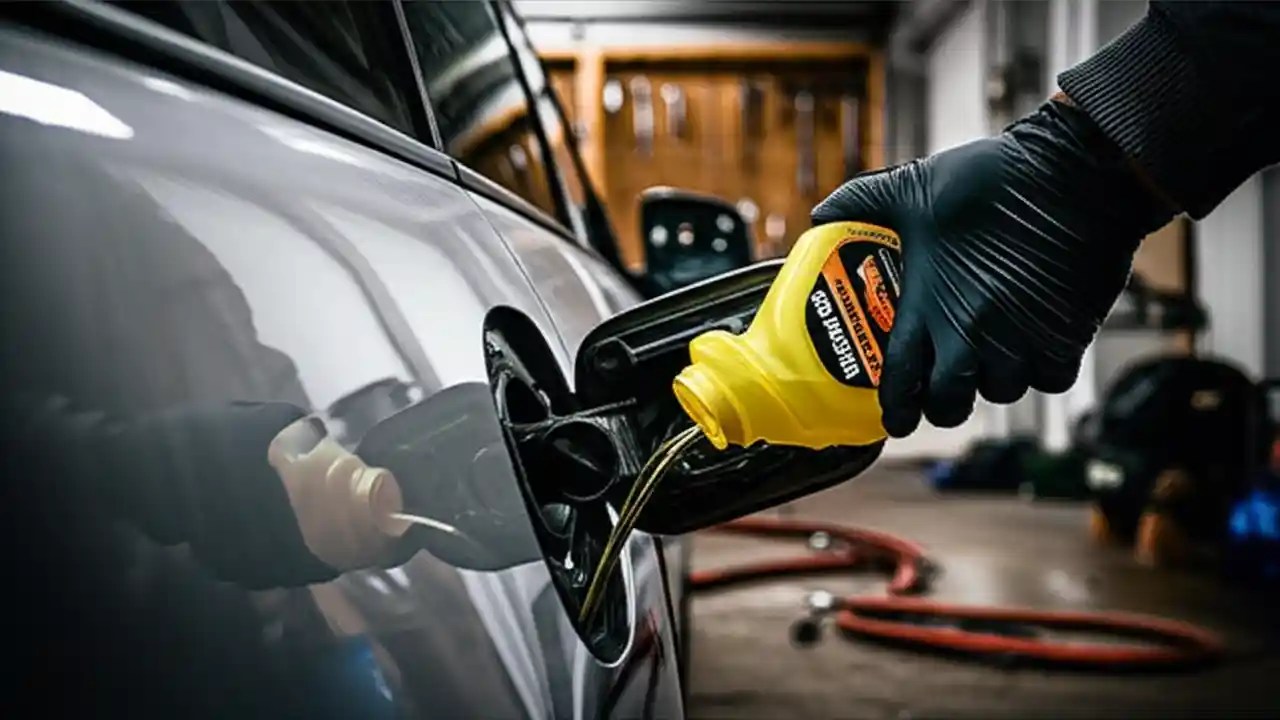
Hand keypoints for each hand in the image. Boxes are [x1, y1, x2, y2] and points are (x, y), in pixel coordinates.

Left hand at [813, 100, 1172, 436]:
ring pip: (1003, 392)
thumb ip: (864, 201)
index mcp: (929, 306)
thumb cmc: (992, 181)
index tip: (894, 418)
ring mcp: (1022, 340)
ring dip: (994, 379)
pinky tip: (1033, 340)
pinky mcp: (1067, 336)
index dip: (895, 410)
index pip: (901, 382)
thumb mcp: (914, 187)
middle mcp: (973, 333)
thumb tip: (821, 214)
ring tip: (990, 350)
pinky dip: (1042, 368)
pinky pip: (1051, 378)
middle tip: (942, 388)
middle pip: (951, 404)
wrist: (1075, 172)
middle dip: (943, 403)